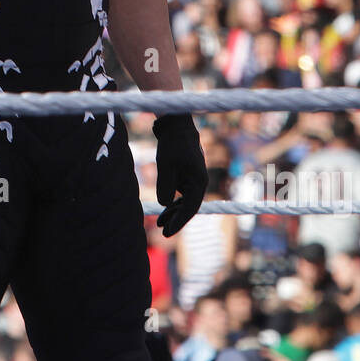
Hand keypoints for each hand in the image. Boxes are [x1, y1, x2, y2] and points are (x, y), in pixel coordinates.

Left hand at [152, 114, 206, 237]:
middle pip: (189, 208)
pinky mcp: (185, 177)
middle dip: (177, 221)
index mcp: (199, 181)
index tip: (168, 232)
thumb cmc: (173, 143)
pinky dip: (172, 203)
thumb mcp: (166, 164)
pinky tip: (164, 210)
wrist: (176, 127)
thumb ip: (165, 184)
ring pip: (184, 203)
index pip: (191, 207)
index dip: (179, 221)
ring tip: (160, 224)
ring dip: (173, 213)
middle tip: (164, 233)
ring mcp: (192, 180)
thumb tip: (165, 204)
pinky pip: (180, 195)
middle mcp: (199, 182)